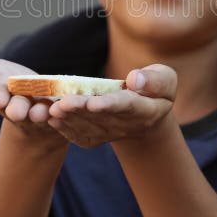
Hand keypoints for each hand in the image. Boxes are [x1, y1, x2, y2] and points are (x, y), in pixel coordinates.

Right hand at [0, 39, 64, 144]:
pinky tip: (66, 105)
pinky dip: (62, 109)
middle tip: (18, 111)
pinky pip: (60, 111)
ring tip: (41, 111)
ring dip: (39, 113)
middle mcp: (17, 107)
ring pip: (38, 113)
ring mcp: (36, 112)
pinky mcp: (56, 113)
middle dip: (17, 109)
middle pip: (16, 109)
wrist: (31, 101)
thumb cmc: (5, 82)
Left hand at [47, 64, 176, 148]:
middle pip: (101, 117)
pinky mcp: (97, 137)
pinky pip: (81, 136)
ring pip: (88, 127)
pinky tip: (52, 119)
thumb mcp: (165, 80)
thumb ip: (154, 80)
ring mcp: (111, 133)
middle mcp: (127, 125)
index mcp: (146, 110)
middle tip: (62, 104)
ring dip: (69, 118)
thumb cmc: (155, 89)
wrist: (147, 115)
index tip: (94, 102)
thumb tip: (134, 79)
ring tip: (52, 108)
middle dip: (81, 110)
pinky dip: (66, 129)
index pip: (127, 106)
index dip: (110, 104)